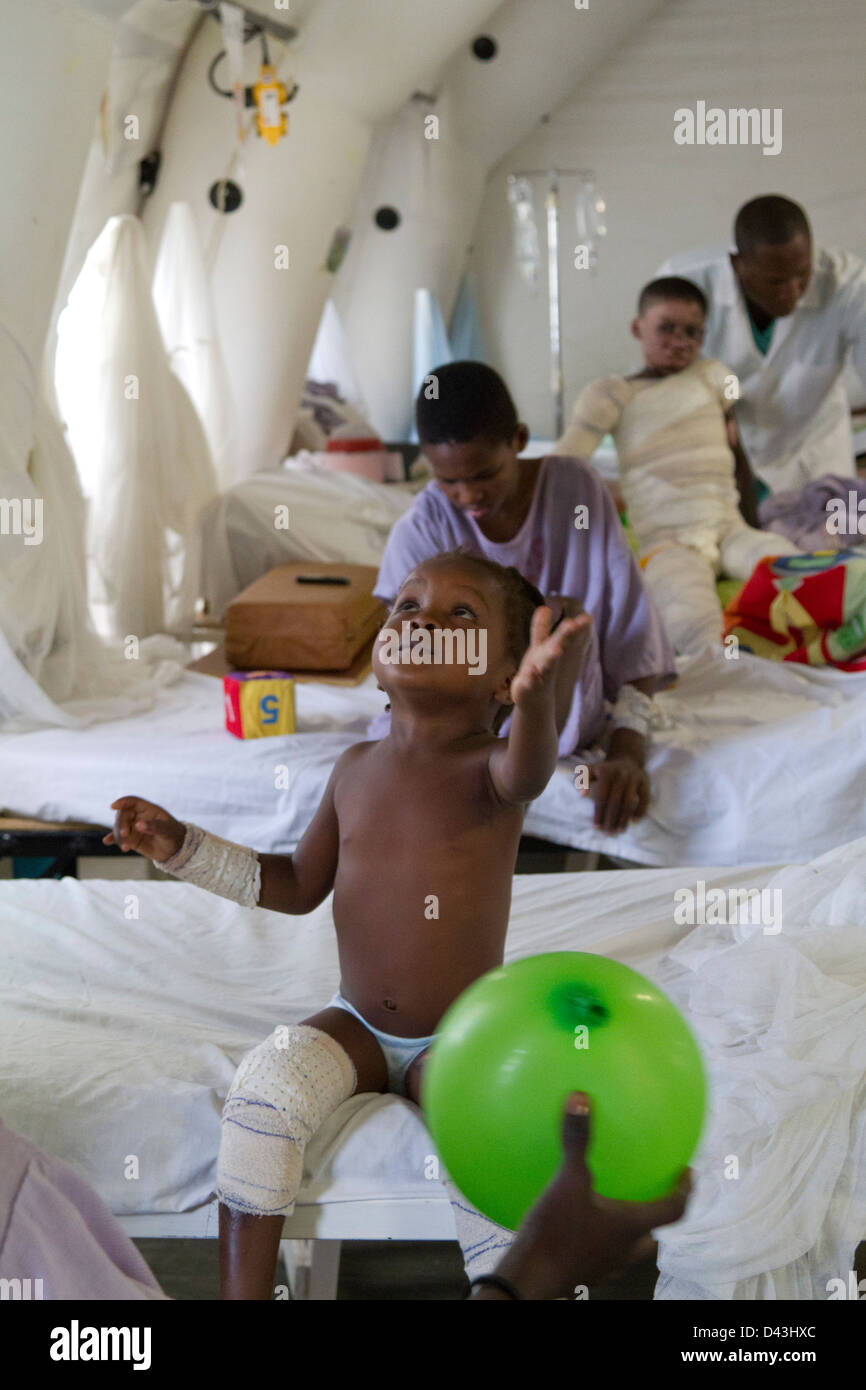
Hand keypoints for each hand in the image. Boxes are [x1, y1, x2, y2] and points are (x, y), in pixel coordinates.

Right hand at [102, 797, 185, 861]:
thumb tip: (138, 825)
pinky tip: (106, 841)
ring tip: (125, 847)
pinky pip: (119, 837)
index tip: (113, 806)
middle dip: (120, 824)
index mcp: (148, 810)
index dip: (123, 802)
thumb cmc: (174, 835)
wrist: (176, 850)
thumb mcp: (167, 831)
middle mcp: (139, 817)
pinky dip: (113, 839)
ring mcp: (134, 828)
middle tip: (124, 835)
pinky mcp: (131, 839)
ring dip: (118, 836)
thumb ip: (154, 827)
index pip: (133, 802)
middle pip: (123, 815)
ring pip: (119, 827)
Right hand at [475, 1093, 690, 1299]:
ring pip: (631, 1246)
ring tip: (616, 1205)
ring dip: (630, 1227)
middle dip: (656, 1211)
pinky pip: (606, 1252)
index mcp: (631, 1225)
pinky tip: (583, 1223)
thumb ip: (576, 1141)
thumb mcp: (566, 1181)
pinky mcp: (588, 1272)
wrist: (530, 1278)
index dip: (684, 1191)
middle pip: (653, 1231)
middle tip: (650, 1190)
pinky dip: (604, 1236)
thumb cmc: (555, 1232)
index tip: (688, 1173)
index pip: (673, 1209)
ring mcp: (608, 1265)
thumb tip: (580, 1099)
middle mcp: (626, 1248)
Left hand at [509, 605, 592, 707]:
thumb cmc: (538, 670)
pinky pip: (530, 682)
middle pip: (558, 645)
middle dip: (565, 635)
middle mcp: (549, 660)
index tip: (588, 617)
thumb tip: (544, 607)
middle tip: (573, 623)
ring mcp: (541, 675)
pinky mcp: (528, 687)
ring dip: (552, 658)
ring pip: (547, 665)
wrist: (534, 701)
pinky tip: (530, 671)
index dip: (576, 626)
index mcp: (551, 648)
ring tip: (556, 650)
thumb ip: (541, 628)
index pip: (565, 636)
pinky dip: (531, 677)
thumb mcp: (539, 648)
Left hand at [580, 756, 648, 833]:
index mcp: (606, 771)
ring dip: (624, 818)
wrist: (626, 759)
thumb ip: (581, 779)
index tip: (597, 826)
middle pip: (615, 801)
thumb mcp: (590, 770)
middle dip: (611, 819)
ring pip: (628, 801)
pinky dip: (640, 810)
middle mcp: (621, 774)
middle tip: (608, 832)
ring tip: (619, 830)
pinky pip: (644, 798)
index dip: (599, 812)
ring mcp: (634, 777)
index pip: (602, 796)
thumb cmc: (605, 770)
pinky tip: (634, 821)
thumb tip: (582, 794)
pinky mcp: (644, 781)